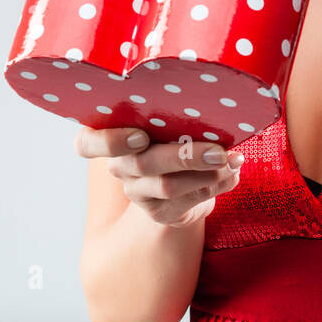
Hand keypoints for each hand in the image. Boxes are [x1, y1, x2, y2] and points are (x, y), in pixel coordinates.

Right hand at [74, 127, 244, 228]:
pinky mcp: (158, 212)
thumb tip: (209, 109)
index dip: (111, 141)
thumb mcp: (166, 122)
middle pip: (143, 163)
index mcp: (111, 135)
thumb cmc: (172, 135)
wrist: (181, 179)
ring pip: (168, 186)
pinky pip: (188, 200)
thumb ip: (172, 116)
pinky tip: (232, 174)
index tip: (141, 137)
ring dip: (207, 173)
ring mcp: (136, 192)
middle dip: (185, 156)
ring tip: (233, 161)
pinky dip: (216, 185)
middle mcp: (119, 166)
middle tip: (218, 151)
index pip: (87, 143)